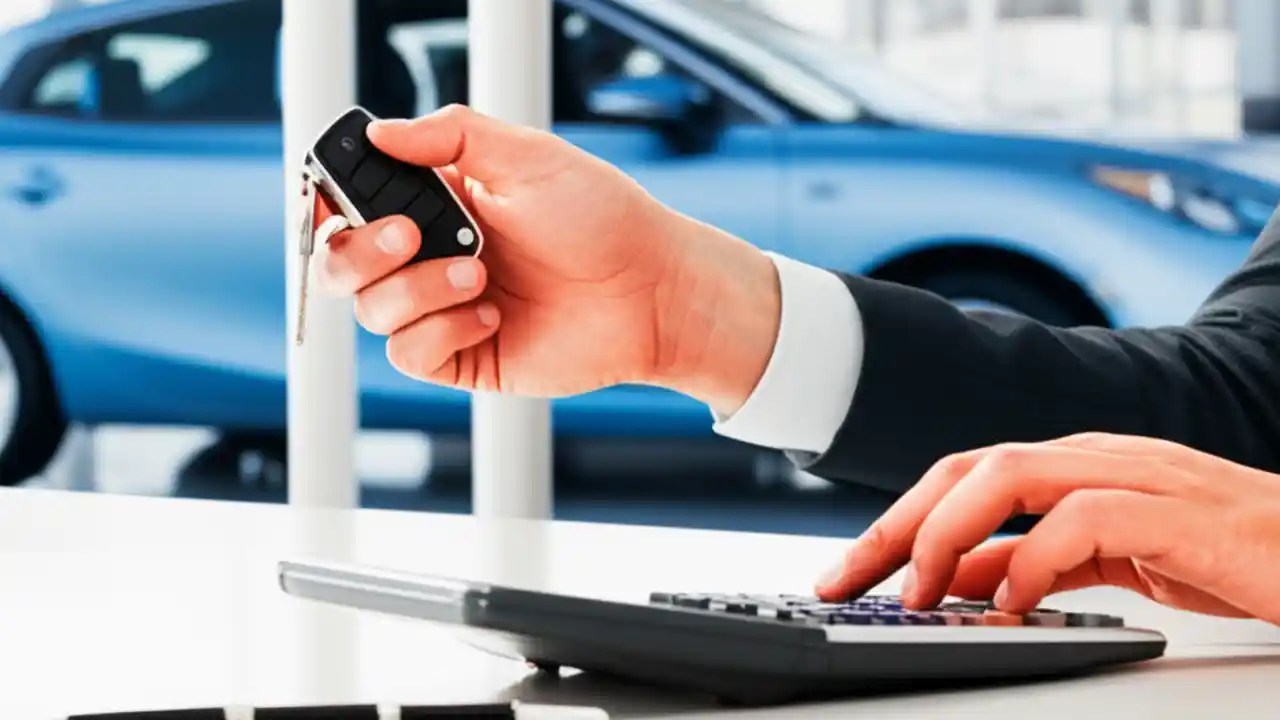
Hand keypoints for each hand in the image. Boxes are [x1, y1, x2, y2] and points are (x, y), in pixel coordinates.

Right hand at [314, 105, 778, 415]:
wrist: (651, 289)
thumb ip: (451, 135)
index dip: (328, 203)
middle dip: (360, 251)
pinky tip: (492, 315)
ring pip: (371, 309)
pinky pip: (409, 354)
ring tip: (481, 276)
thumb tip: (380, 131)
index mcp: (439, 201)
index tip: (331, 199)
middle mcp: (432, 255)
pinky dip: (441, 331)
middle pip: (341, 263)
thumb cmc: (603, 218)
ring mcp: (443, 309)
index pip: (353, 203)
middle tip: (412, 234)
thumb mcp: (528, 156)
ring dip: (419, 290)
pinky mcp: (462, 356)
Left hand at [815, 433, 1279, 624]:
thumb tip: (956, 579)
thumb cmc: (1228, 553)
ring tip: (917, 593)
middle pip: (967, 469)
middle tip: (849, 579)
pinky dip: (1034, 556)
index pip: (962, 480)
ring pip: (1011, 475)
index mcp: (1076, 468)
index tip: (846, 571)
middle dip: (896, 524)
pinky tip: (1010, 599)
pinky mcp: (1181, 512)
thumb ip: (1036, 561)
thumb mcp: (1110, 561)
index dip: (896, 523)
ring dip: (947, 534)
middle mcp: (1096, 459)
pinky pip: (1086, 517)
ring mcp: (1138, 477)